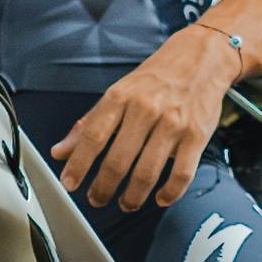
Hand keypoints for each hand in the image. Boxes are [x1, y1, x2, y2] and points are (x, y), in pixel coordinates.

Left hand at [52, 23, 242, 211]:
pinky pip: (182, 174)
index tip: (69, 185)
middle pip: (117, 161)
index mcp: (120, 97)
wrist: (201, 57)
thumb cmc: (156, 79)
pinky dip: (169, 193)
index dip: (78, 165)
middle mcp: (145, 109)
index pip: (93, 137)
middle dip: (103, 188)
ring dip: (133, 197)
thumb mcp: (118, 93)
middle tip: (97, 200)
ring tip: (126, 204)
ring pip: (147, 173)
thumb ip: (89, 124)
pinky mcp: (197, 135)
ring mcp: (173, 123)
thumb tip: (60, 152)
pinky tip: (160, 198)